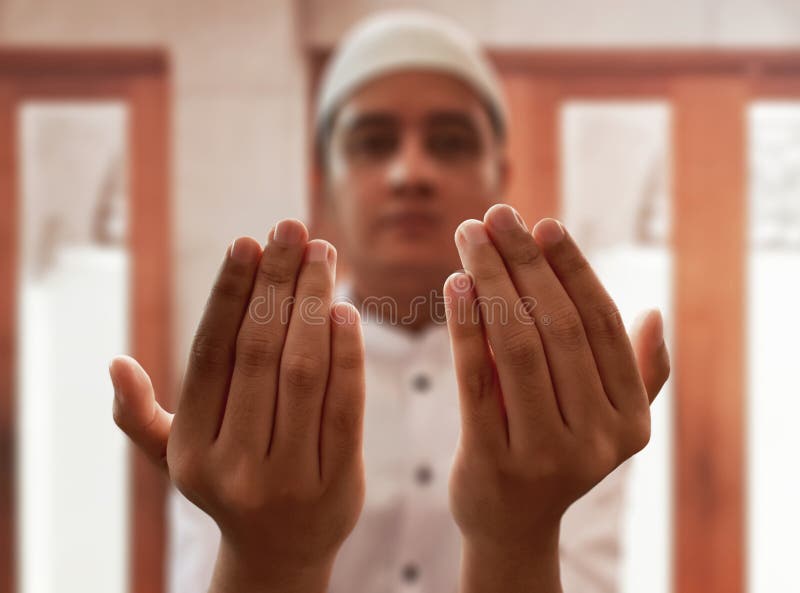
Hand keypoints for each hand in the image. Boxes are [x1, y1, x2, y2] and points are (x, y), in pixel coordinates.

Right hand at [109, 219, 365, 592]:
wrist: (281, 554)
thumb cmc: (228, 485)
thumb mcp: (176, 459)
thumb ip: (141, 418)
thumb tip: (116, 365)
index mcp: (190, 447)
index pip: (212, 354)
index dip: (230, 293)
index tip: (247, 242)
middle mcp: (235, 463)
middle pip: (259, 352)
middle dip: (277, 282)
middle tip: (291, 229)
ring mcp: (288, 476)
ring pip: (303, 370)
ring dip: (314, 302)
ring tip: (323, 254)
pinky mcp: (338, 483)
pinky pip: (345, 405)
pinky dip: (348, 352)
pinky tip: (347, 309)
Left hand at [444, 205, 669, 592]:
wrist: (511, 523)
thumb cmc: (557, 453)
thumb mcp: (609, 423)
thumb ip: (637, 375)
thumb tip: (655, 315)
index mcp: (630, 420)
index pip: (599, 325)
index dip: (571, 269)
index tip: (544, 224)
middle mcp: (596, 439)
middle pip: (557, 327)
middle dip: (524, 263)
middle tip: (497, 215)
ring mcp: (543, 453)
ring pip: (517, 347)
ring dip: (492, 281)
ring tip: (469, 235)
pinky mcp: (491, 460)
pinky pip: (476, 378)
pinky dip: (465, 324)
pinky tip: (454, 283)